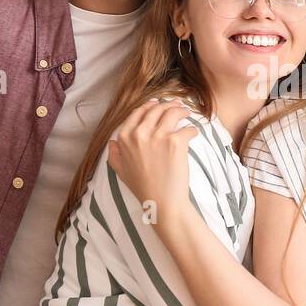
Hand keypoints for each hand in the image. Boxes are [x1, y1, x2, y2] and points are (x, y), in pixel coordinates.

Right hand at [106, 99, 198, 224]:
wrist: (161, 202)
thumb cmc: (142, 188)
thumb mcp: (120, 171)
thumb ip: (115, 154)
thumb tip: (112, 143)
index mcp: (124, 138)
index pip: (138, 112)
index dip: (149, 106)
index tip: (157, 103)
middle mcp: (139, 134)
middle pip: (156, 109)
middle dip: (168, 105)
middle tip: (177, 106)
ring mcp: (158, 136)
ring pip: (173, 113)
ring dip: (181, 111)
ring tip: (186, 114)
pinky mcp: (176, 142)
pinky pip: (188, 128)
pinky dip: (193, 130)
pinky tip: (193, 134)